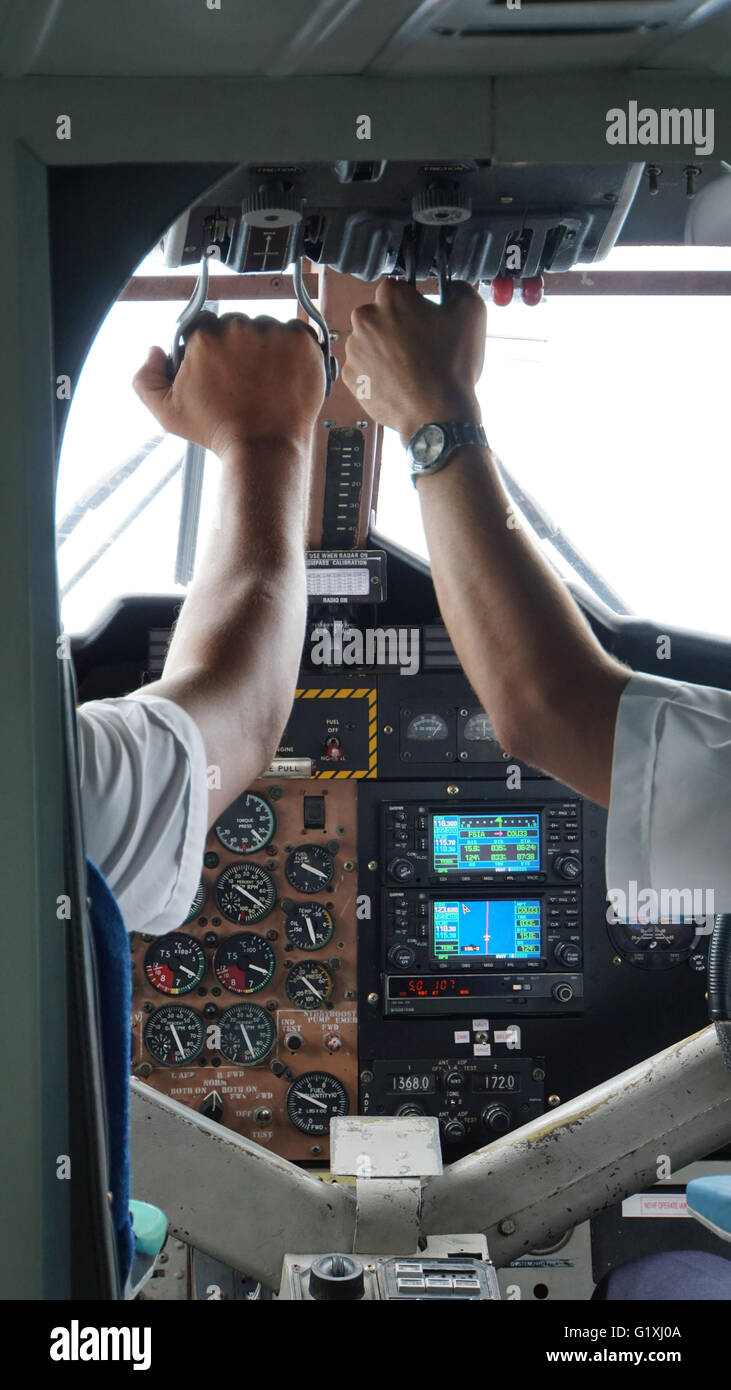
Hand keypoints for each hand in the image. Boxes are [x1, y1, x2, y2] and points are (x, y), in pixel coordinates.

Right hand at [133, 313, 325, 459]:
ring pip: (266, 329)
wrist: (264, 448)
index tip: (221, 369)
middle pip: (237, 326)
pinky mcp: (302, 342)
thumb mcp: (167, 413)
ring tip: (267, 382)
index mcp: (204, 336)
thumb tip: (155, 350)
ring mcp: (273, 332)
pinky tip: (286, 376)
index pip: (205, 326)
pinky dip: (293, 351)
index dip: (212, 349)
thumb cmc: (218, 432)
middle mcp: (237, 327)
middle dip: (239, 348)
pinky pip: (296, 334)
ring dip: (267, 348)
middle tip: (245, 380)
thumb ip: (146, 378)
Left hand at [342, 279, 485, 443]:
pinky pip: (364, 368)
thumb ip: (458, 287)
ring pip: (370, 342)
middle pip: (380, 315)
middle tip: (420, 346)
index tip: (425, 319)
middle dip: (396, 326)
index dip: (414, 304)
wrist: (436, 415)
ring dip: (386, 350)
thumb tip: (448, 286)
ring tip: (411, 368)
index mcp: (390, 297)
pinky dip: (378, 373)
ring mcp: (354, 350)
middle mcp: (364, 319)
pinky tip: (399, 381)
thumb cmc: (451, 366)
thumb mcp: (471, 311)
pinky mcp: (351, 377)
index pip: (399, 289)